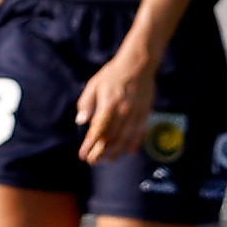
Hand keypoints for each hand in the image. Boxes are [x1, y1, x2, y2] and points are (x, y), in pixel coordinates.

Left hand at [74, 41, 157, 165]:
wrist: (137, 65)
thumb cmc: (112, 75)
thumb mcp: (94, 85)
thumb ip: (86, 103)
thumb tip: (81, 122)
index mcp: (108, 105)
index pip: (97, 130)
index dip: (90, 145)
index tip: (83, 155)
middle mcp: (122, 111)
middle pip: (111, 137)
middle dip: (100, 152)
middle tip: (92, 161)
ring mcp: (135, 113)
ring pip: (125, 137)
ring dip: (115, 151)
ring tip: (108, 161)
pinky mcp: (145, 112)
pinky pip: (140, 131)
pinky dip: (135, 143)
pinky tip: (129, 151)